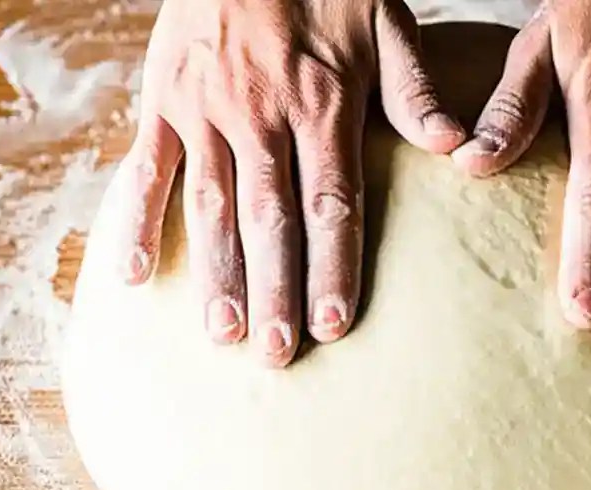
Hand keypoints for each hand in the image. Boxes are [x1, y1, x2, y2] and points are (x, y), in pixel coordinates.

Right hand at [109, 0, 464, 365]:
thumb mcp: (386, 23)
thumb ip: (415, 91)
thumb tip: (454, 149)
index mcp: (322, 106)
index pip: (331, 204)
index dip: (332, 267)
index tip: (333, 326)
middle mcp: (261, 116)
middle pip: (270, 220)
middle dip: (275, 291)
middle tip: (277, 356)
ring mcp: (205, 110)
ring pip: (210, 205)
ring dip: (217, 273)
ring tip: (224, 336)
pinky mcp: (163, 98)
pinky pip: (146, 168)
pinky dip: (137, 220)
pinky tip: (135, 276)